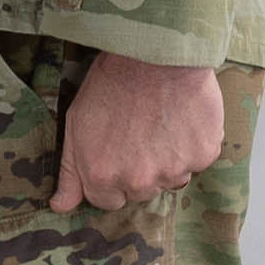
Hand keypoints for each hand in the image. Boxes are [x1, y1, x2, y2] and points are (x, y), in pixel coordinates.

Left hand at [52, 53, 226, 210]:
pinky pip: (197, 161)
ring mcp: (174, 171)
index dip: (110, 178)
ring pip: (172, 179)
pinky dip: (192, 146)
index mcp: (103, 177)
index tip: (114, 154)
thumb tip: (61, 207)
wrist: (153, 57)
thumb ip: (72, 173)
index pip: (108, 201)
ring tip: (159, 124)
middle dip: (138, 171)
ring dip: (167, 160)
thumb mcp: (76, 127)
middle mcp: (139, 182)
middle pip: (140, 192)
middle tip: (137, 134)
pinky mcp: (204, 156)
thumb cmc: (110, 87)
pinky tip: (181, 120)